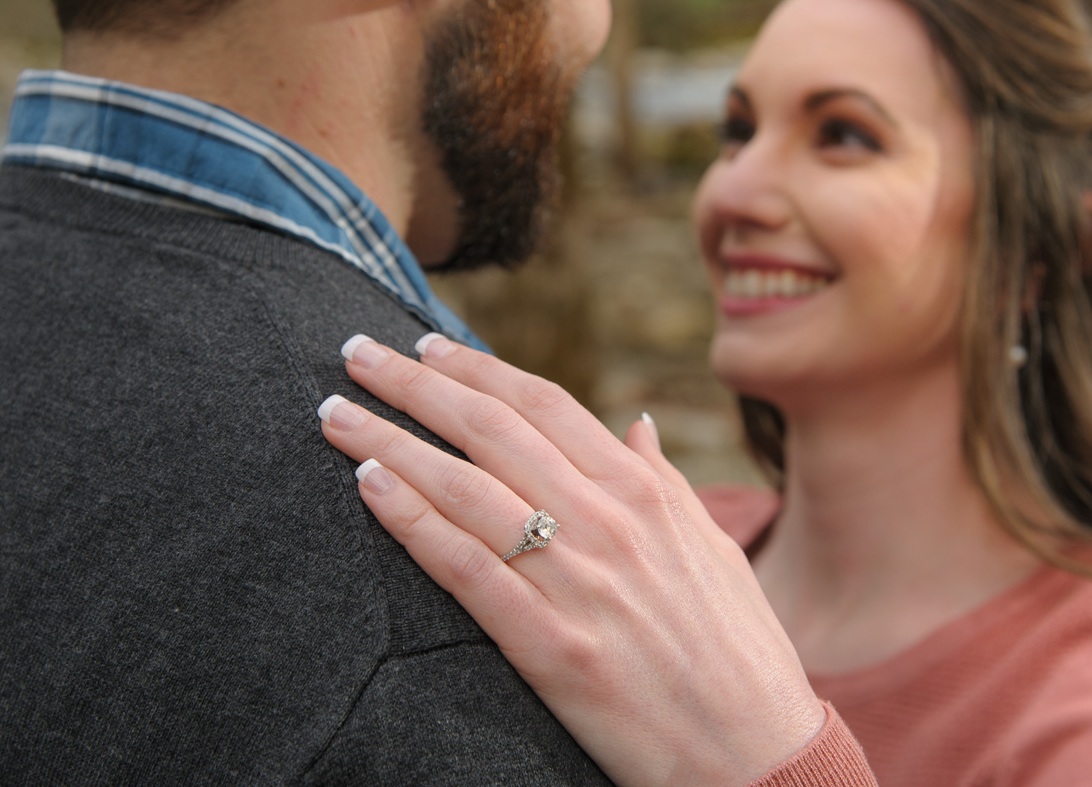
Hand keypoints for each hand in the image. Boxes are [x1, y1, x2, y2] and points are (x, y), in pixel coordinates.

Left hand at [319, 333, 824, 786]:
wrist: (757, 752)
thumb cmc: (738, 649)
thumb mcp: (712, 547)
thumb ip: (664, 481)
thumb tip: (635, 426)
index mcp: (643, 491)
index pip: (541, 403)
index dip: (476, 367)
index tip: (426, 346)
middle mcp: (606, 521)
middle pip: (489, 429)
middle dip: (413, 384)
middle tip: (356, 353)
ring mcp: (575, 581)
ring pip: (463, 487)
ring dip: (390, 441)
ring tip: (334, 415)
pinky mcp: (548, 645)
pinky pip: (464, 567)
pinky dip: (411, 520)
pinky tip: (368, 485)